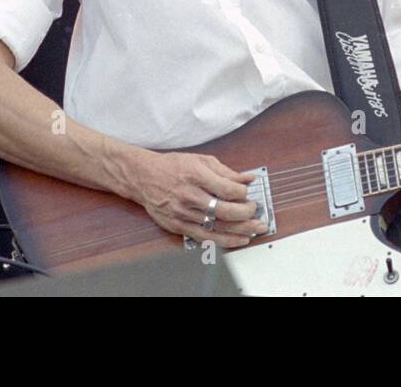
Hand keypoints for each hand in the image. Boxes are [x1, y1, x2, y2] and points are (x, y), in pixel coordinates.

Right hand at [127, 150, 268, 247]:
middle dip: (246, 213)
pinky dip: (224, 240)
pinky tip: (239, 239)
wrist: (143, 177)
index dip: (243, 193)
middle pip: (224, 211)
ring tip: (256, 229)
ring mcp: (183, 213)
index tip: (248, 193)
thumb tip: (248, 178)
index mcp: (196, 176)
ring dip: (240, 229)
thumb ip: (226, 171)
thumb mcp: (200, 160)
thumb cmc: (172, 167)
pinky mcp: (179, 226)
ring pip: (217, 226)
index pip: (227, 189)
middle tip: (256, 211)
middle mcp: (189, 196)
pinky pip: (205, 237)